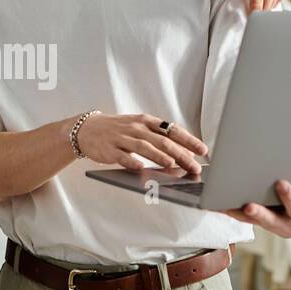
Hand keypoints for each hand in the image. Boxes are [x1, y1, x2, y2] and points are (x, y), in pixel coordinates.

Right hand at [74, 112, 208, 174]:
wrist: (88, 129)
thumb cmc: (119, 130)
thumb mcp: (139, 127)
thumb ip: (159, 137)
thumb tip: (184, 153)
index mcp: (146, 121)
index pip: (172, 130)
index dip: (189, 140)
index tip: (203, 150)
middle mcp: (136, 128)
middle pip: (161, 140)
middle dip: (180, 154)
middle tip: (194, 166)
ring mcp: (121, 138)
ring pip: (143, 147)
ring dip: (158, 156)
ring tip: (172, 165)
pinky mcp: (109, 149)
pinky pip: (121, 156)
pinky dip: (131, 162)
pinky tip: (140, 168)